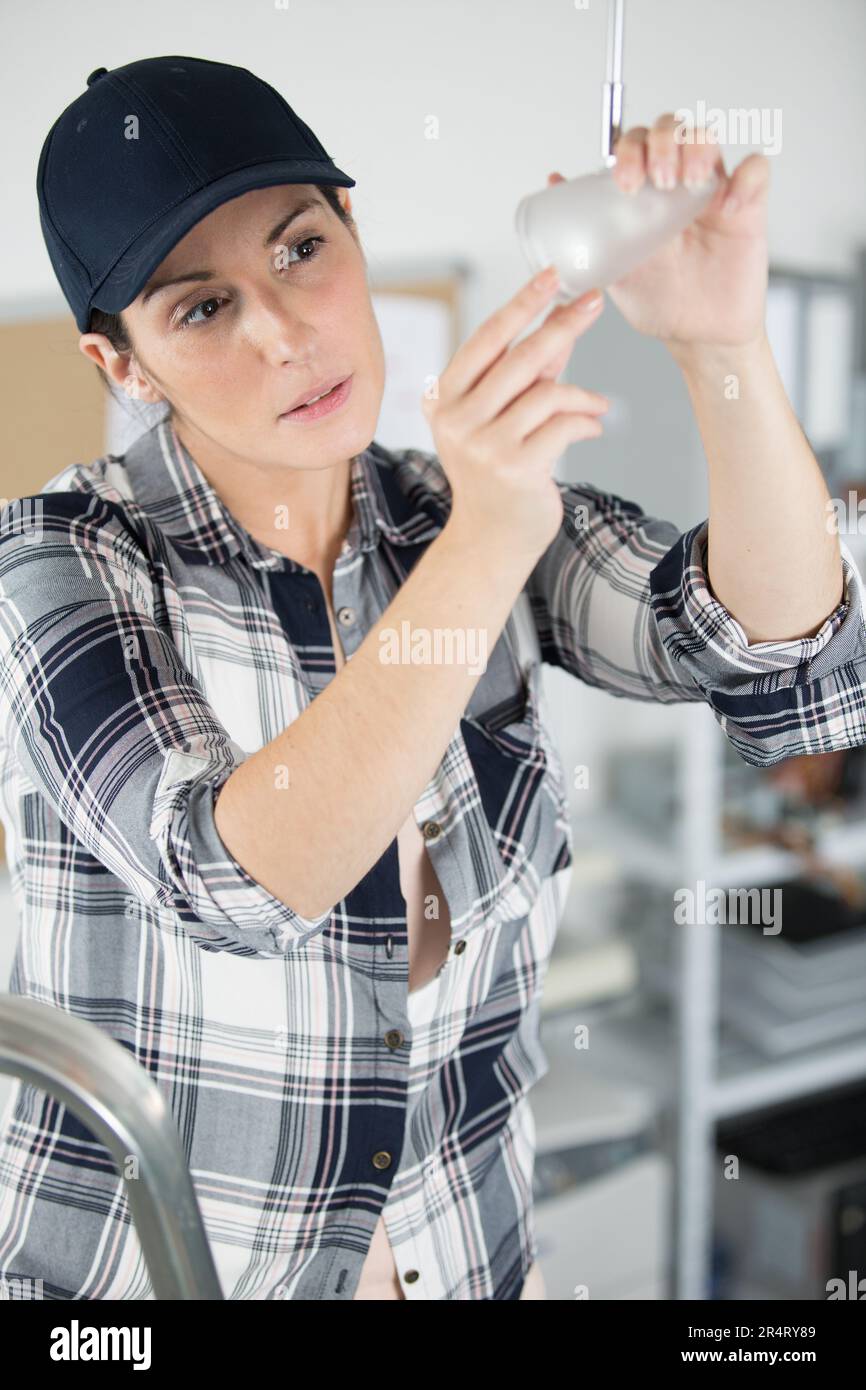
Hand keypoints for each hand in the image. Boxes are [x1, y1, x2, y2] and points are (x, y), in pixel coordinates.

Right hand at [422, 270, 608, 561]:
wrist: (490, 539)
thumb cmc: (496, 473)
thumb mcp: (498, 418)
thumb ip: (524, 376)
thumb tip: (560, 325)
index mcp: (445, 398)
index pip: (486, 339)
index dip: (521, 304)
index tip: (552, 275)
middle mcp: (458, 420)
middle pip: (520, 358)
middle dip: (562, 325)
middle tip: (593, 303)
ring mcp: (485, 446)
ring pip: (546, 393)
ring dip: (582, 394)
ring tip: (599, 404)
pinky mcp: (516, 468)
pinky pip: (564, 426)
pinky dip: (587, 421)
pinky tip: (594, 427)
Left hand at [547, 111, 769, 352]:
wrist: (695, 336)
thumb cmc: (658, 300)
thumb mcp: (613, 265)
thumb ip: (588, 227)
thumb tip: (554, 182)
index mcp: (644, 192)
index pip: (636, 143)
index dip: (628, 150)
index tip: (622, 184)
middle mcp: (677, 183)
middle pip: (671, 128)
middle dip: (661, 142)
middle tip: (656, 181)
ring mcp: (713, 191)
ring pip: (708, 136)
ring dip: (696, 147)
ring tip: (687, 182)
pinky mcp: (749, 208)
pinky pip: (756, 171)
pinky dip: (746, 178)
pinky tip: (729, 205)